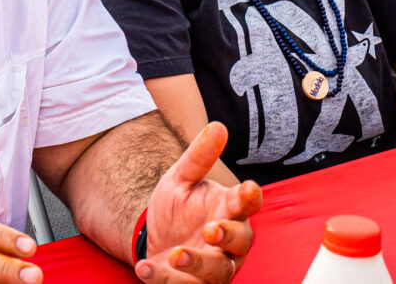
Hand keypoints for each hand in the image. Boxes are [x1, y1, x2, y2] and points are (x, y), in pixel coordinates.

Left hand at [139, 123, 260, 283]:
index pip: (247, 203)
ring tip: (175, 253)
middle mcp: (229, 242)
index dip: (250, 198)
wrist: (154, 238)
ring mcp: (214, 267)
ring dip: (198, 264)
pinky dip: (164, 279)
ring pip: (217, 271)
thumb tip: (217, 126)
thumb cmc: (179, 208)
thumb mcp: (181, 179)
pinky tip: (145, 267)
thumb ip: (198, 156)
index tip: (248, 189)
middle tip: (210, 228)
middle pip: (241, 242)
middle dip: (227, 236)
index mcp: (230, 210)